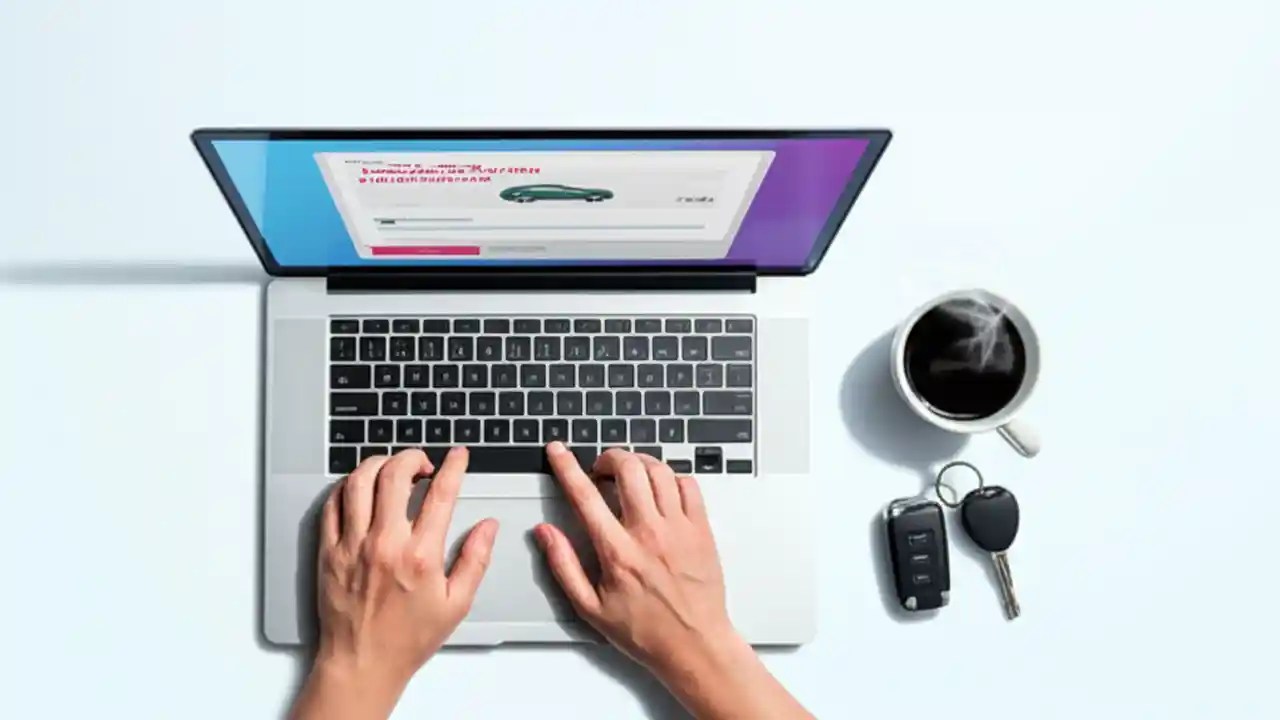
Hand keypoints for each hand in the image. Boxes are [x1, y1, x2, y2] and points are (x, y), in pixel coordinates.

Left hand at [290, 447, 497, 719]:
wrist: (362, 662)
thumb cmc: (407, 638)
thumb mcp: (456, 603)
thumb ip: (475, 559)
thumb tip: (488, 526)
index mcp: (420, 555)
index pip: (440, 494)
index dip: (453, 467)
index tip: (458, 456)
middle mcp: (384, 544)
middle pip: (394, 475)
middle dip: (413, 457)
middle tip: (423, 463)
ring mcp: (352, 545)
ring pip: (359, 481)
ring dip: (378, 465)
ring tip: (391, 469)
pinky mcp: (330, 551)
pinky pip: (333, 504)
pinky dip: (347, 486)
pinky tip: (360, 488)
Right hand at [536, 443, 733, 671]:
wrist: (694, 645)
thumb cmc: (645, 631)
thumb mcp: (590, 608)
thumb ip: (564, 565)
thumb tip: (545, 533)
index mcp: (617, 552)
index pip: (585, 495)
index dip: (566, 467)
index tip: (558, 451)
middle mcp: (649, 533)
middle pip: (628, 468)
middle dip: (608, 458)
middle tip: (601, 468)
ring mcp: (679, 528)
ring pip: (658, 470)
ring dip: (639, 463)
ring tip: (630, 474)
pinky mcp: (702, 530)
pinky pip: (688, 485)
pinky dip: (671, 477)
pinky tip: (661, 489)